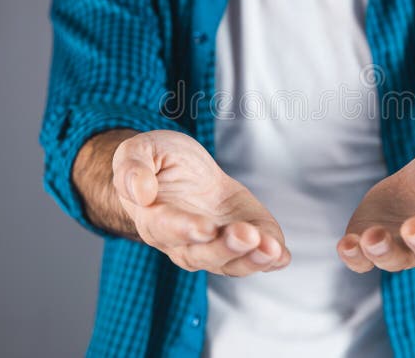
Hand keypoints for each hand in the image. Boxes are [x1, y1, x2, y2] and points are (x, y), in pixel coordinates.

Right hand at [112, 130, 290, 275]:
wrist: (181, 171)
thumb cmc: (158, 161)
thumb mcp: (140, 151)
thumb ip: (133, 169)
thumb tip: (141, 191)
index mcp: (154, 220)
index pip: (168, 230)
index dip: (186, 230)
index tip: (205, 228)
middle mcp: (184, 243)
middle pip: (203, 255)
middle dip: (226, 247)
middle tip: (247, 235)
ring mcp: (214, 246)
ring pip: (230, 263)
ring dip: (252, 259)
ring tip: (270, 247)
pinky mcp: (241, 240)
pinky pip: (254, 258)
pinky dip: (270, 260)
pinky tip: (281, 255)